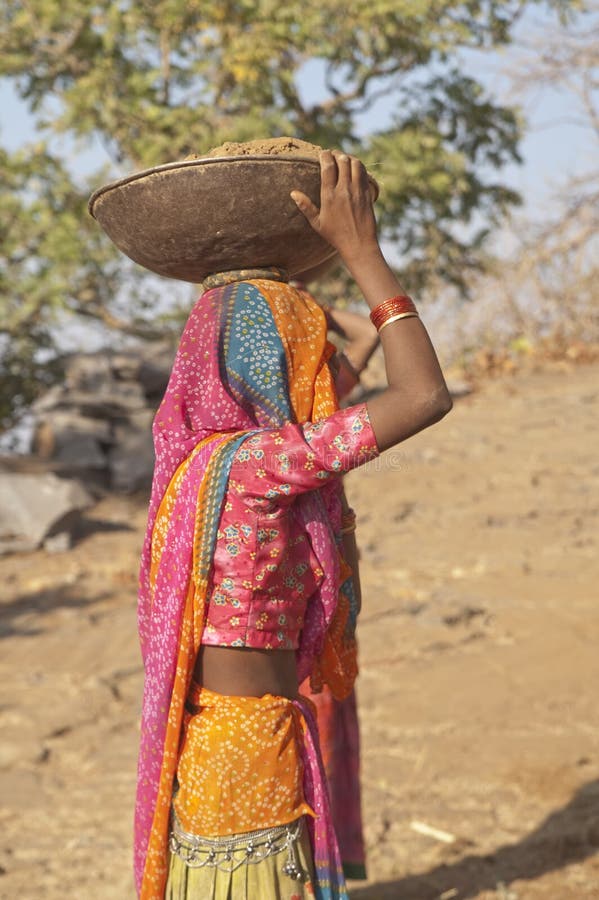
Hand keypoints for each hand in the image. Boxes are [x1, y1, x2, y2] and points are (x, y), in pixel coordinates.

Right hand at [291, 150, 378, 264]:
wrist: (359, 244)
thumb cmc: (335, 236)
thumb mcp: (317, 223)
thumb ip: (305, 206)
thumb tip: (293, 193)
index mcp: (329, 196)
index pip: (328, 167)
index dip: (325, 155)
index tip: (322, 153)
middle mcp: (344, 190)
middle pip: (342, 161)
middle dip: (336, 154)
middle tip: (333, 155)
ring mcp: (357, 191)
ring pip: (355, 163)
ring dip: (349, 157)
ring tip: (343, 159)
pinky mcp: (368, 193)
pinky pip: (364, 173)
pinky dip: (359, 166)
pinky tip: (354, 168)